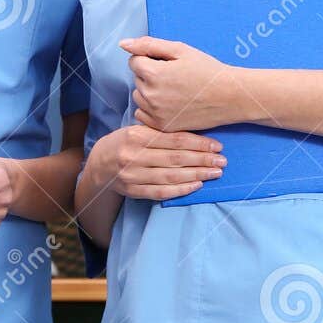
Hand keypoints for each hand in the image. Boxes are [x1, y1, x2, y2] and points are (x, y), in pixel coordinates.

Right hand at [94, 124, 223, 200]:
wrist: (99, 163)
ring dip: (197, 175)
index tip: (217, 145)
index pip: (175, 140)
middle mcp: (134, 156)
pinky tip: (197, 185)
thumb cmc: (125, 142)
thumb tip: (198, 136)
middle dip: (203, 160)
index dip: (199, 143)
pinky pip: (161, 192)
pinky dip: (181, 190)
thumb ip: (162, 133)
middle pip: (176, 159)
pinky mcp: (134, 191)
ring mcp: (133, 176)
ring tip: (215, 173)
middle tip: (222, 161)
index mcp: (137, 136)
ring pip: (171, 177)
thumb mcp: (139, 129)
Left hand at [124, 36, 247, 132]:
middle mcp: (151, 95)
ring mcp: (156, 114)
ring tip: (173, 89)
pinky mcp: (162, 126)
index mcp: (153, 74)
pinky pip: (143, 114)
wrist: (229, 96)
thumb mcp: (180, 50)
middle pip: (137, 79)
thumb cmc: (207, 70)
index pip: (134, 61)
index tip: (168, 63)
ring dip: (149, 91)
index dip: (150, 58)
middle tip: (174, 76)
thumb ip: (148, 45)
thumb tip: (123, 44)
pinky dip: (152, 108)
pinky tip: (170, 103)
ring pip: (139, 96)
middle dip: (150, 74)